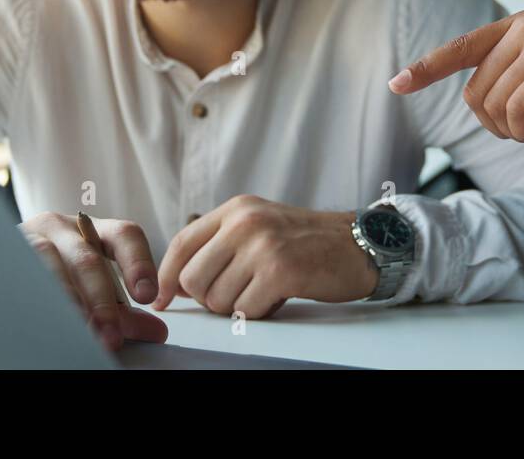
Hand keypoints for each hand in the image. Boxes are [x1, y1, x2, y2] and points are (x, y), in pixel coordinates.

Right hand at [18, 211, 168, 352]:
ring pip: (51, 268)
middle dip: (101, 302)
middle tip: (112, 336)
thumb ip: (124, 310)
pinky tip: (45, 326)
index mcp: (92, 228)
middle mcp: (60, 226)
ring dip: (67, 305)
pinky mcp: (2, 254)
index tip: (147, 296)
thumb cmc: (55, 271)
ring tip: (80, 334)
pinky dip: (36, 304)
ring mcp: (28, 237)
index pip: (125, 234)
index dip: (139, 263)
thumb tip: (157, 332)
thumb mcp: (91, 284)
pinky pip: (22, 278)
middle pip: (87, 259)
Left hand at [151, 195, 380, 318]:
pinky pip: (244, 310)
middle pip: (192, 278)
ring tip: (263, 291)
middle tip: (237, 295)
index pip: (182, 243)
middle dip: (208, 298)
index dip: (166, 277)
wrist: (360, 244)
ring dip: (237, 307)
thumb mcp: (261, 226)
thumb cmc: (309, 242)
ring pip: (216, 299)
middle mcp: (245, 222)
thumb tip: (177, 283)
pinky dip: (258, 313)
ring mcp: (262, 245)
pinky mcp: (280, 271)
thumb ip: (221, 244)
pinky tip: (278, 297)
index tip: (163, 300)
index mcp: (237, 209)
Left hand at [387, 0, 523, 140]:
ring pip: (494, 107)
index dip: (426, 67)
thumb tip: (510, 100)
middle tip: (523, 130)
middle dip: (490, 123)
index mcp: (518, 23)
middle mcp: (522, 31)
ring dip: (511, 132)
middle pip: (475, 92)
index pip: (461, 45)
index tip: (397, 84)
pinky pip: (518, 113)